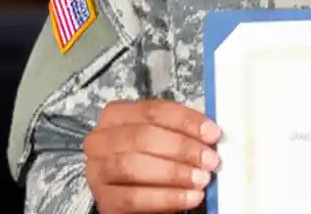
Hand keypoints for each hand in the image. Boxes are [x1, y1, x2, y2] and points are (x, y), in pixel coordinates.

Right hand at [83, 99, 222, 212]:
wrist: (132, 193)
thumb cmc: (149, 159)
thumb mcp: (161, 139)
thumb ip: (179, 132)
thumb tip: (210, 135)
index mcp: (116, 116)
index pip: (153, 110)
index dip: (186, 121)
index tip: (212, 133)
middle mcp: (100, 140)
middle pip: (142, 137)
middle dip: (182, 148)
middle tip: (209, 160)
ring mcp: (98, 171)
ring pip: (134, 167)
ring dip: (174, 173)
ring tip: (201, 180)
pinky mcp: (104, 200)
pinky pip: (134, 198)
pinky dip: (166, 198)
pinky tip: (189, 197)